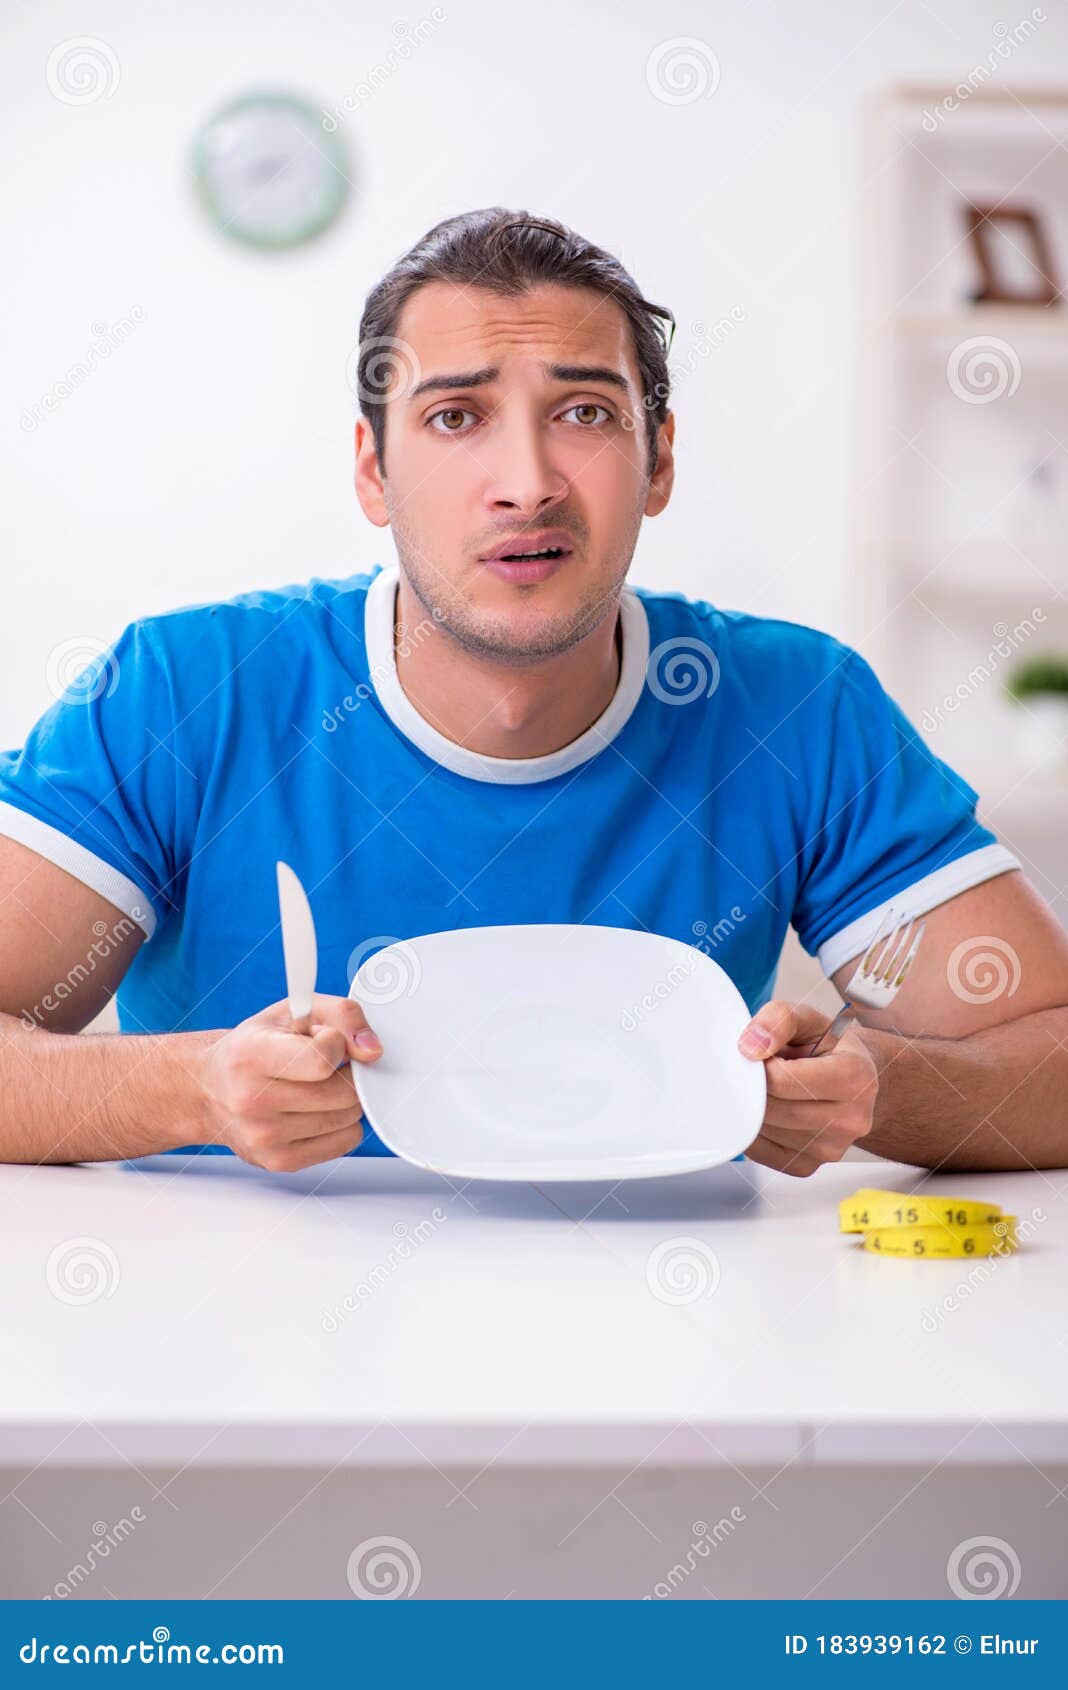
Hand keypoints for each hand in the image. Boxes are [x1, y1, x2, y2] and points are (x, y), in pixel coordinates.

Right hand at [197, 994, 382, 1171]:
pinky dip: (341, 1124)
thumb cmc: (255, 1046)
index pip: (322, 1059)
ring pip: (349, 1117)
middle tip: (328, 1065)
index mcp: (251, 1056)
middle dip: (348, 1073)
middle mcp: (252, 1101)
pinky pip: (346, 1141)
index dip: (336, 1043)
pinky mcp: (280, 1162)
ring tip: (317, 1086)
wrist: (210, 1090)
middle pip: (344, 1092)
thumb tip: (373, 1050)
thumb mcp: (293, 1011)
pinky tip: (316, 1110)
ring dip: (345, 1098)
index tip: (324, 1039)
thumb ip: (342, 1015)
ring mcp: (265, 1137)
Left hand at [736, 1000, 878, 1176]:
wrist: (852, 1079)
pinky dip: (753, 1130)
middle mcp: (850, 1119)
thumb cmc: (828, 1048)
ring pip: (764, 1131)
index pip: (782, 1080)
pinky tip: (768, 1110)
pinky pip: (761, 1152)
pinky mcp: (809, 1166)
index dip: (760, 1064)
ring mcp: (831, 1149)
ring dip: (753, 1108)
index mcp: (855, 1077)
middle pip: (772, 1109)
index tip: (762, 1055)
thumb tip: (751, 1046)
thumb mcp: (808, 1019)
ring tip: (770, 1089)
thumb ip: (779, 1019)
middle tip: (759, 1071)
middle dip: (754, 1088)